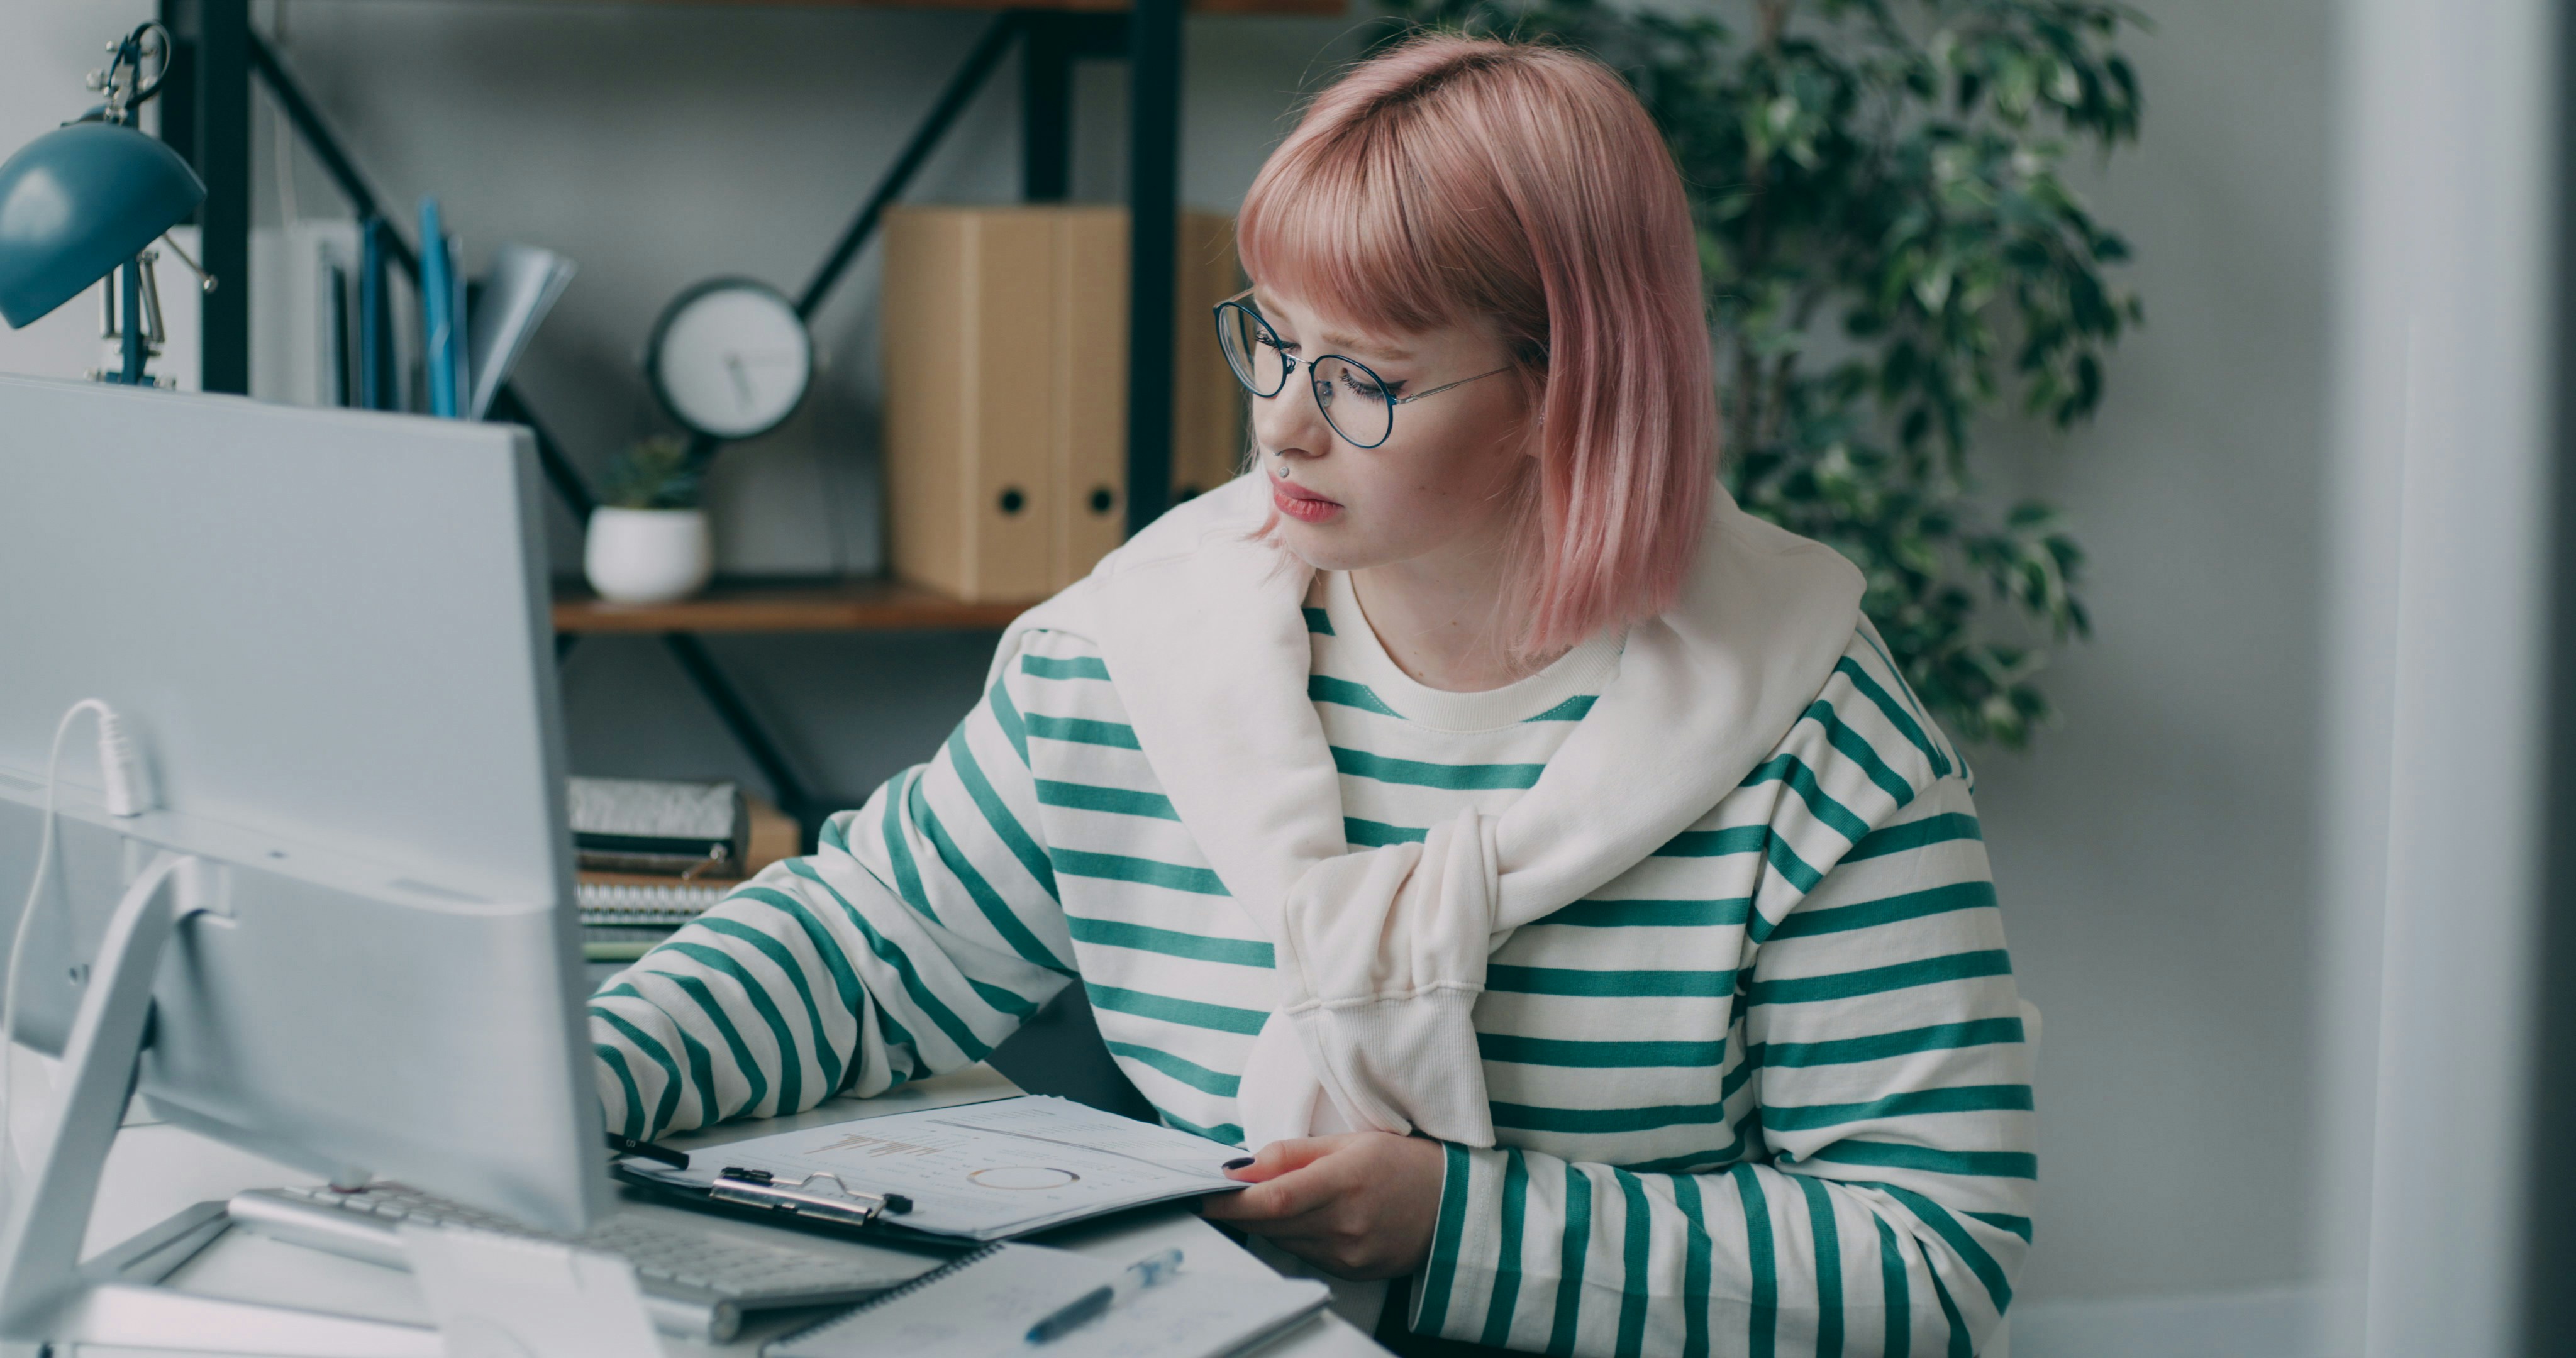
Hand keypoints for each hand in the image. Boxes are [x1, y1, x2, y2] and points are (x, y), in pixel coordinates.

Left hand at [1197, 1132, 1446, 1278]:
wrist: (1452, 1206)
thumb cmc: (1400, 1163)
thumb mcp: (1349, 1142)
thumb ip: (1291, 1154)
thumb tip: (1240, 1167)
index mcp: (1345, 1180)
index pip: (1274, 1198)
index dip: (1231, 1201)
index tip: (1200, 1196)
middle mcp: (1346, 1223)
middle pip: (1271, 1222)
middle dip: (1240, 1210)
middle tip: (1220, 1194)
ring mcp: (1349, 1253)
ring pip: (1283, 1239)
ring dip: (1267, 1221)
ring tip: (1277, 1198)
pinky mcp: (1352, 1272)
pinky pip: (1304, 1253)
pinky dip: (1293, 1235)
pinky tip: (1309, 1217)